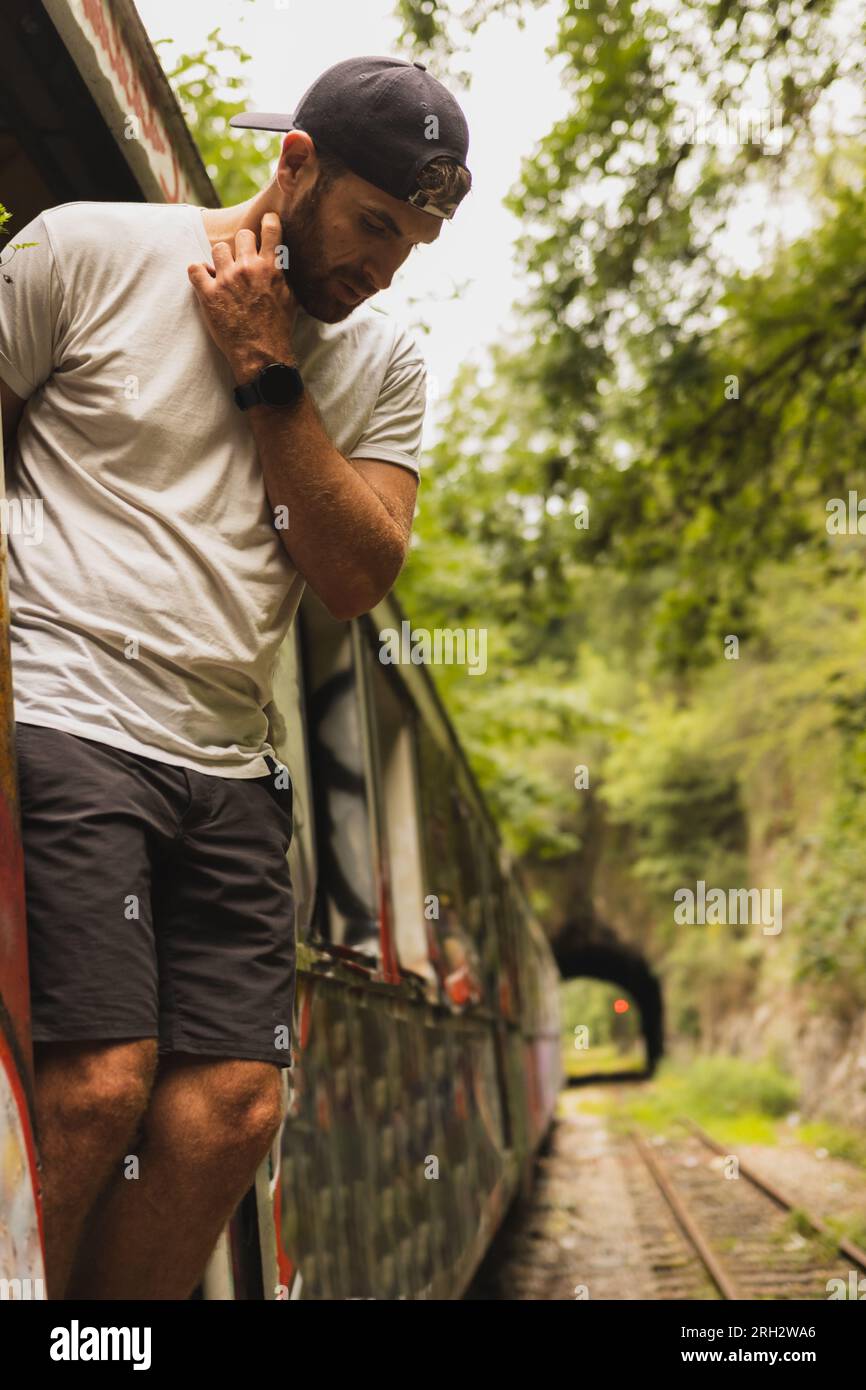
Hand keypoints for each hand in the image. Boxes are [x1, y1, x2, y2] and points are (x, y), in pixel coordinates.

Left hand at [187, 211, 298, 382]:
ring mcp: (226, 280)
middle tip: (242, 259)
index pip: (270, 229)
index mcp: (271, 267)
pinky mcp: (208, 294)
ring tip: (224, 273)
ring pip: (218, 248)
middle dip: (242, 245)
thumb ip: (282, 276)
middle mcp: (248, 268)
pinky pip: (194, 268)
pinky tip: (205, 280)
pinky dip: (198, 273)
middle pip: (242, 235)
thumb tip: (280, 263)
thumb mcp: (291, 299)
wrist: (262, 355)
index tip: (265, 223)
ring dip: (221, 259)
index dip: (267, 222)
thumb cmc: (279, 330)